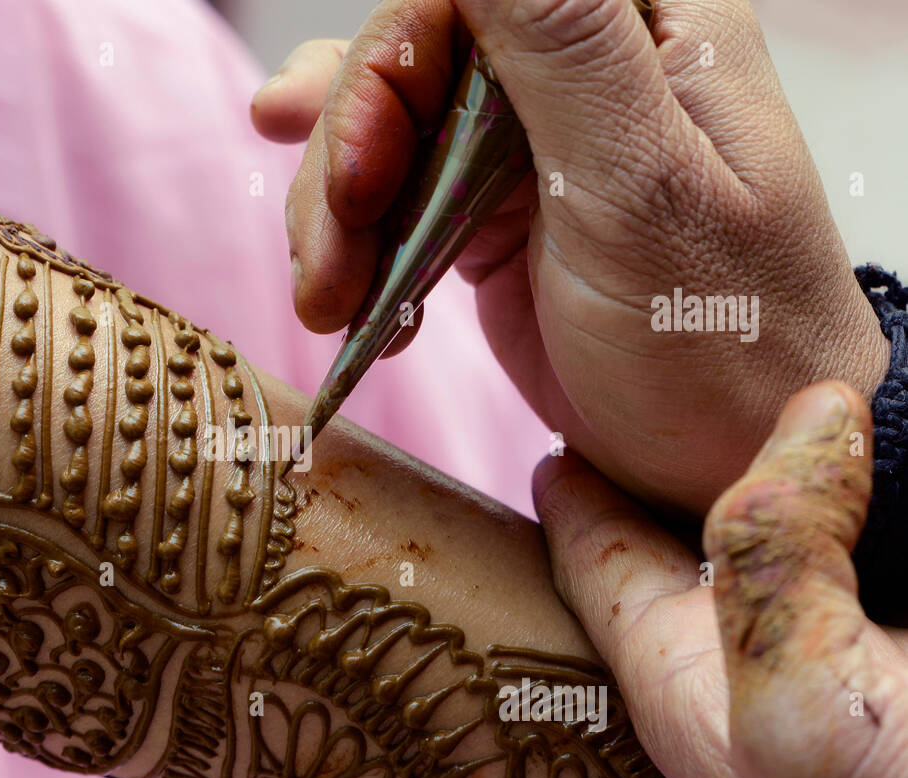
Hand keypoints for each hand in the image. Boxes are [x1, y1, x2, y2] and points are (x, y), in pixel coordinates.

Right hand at [252, 0, 887, 514]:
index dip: (391, 63)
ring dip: (334, 217)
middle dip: (347, 159)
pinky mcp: (495, 218)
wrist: (723, 464)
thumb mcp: (641, 184)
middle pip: (413, 63)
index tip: (356, 169)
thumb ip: (562, 39)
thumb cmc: (721, 339)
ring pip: (389, 136)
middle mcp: (585, 72)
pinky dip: (358, 248)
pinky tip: (352, 299)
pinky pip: (398, 203)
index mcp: (645, 28)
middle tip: (325, 256)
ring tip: (326, 301)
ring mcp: (533, 147)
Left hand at [532, 379, 907, 777]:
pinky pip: (855, 571)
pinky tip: (862, 491)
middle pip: (672, 542)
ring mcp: (825, 664)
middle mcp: (744, 663)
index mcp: (679, 674)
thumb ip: (778, 559)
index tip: (557, 426)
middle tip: (638, 399)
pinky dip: (850, 522)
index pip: (596, 554)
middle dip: (652, 474)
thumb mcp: (803, 706)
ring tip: (732, 421)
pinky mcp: (889, 666)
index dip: (572, 488)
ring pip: (772, 549)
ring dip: (756, 491)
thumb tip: (810, 412)